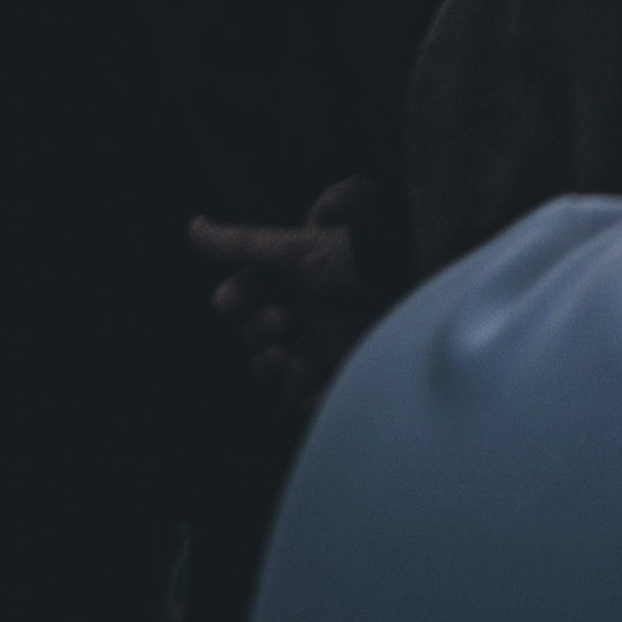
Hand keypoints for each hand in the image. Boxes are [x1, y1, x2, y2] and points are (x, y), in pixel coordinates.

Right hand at [196, 179, 379, 402]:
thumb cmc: (369, 256)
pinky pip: (301, 394)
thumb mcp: (306, 244)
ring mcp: (327, 340)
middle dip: (256, 329)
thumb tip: (195, 226)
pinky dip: (299, 390)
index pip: (248, 291)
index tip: (231, 300)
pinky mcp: (341, 373)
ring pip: (271, 366)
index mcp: (302, 274)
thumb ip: (248, 242)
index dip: (236, 296)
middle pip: (253, 331)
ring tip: (294, 356)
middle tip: (282, 322)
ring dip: (270, 364)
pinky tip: (311, 378)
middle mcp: (311, 306)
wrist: (426, 285)